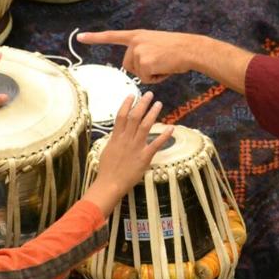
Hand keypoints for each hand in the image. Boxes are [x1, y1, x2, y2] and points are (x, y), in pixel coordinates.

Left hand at [77, 30, 200, 83]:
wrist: (191, 49)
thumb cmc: (177, 49)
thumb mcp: (156, 44)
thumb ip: (143, 51)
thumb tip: (139, 67)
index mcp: (137, 35)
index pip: (112, 36)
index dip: (95, 38)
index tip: (80, 37)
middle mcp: (135, 42)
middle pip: (128, 65)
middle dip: (143, 69)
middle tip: (160, 62)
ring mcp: (138, 52)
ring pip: (138, 73)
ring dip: (151, 74)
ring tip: (165, 64)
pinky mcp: (144, 62)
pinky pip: (146, 79)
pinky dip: (156, 78)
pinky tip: (165, 68)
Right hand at [84, 92, 172, 214]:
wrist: (110, 184)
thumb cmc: (107, 169)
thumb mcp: (107, 150)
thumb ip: (114, 140)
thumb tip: (117, 132)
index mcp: (116, 137)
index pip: (121, 116)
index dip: (127, 104)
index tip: (132, 95)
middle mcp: (126, 139)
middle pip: (134, 117)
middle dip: (142, 104)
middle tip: (149, 94)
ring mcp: (135, 147)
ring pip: (145, 126)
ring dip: (152, 114)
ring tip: (159, 104)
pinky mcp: (144, 157)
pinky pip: (155, 144)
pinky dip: (163, 136)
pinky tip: (171, 127)